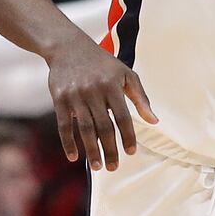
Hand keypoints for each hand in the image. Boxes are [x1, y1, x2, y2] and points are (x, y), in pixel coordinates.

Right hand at [47, 40, 157, 170]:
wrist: (69, 47)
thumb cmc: (103, 63)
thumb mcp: (126, 74)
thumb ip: (140, 98)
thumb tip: (154, 121)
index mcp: (113, 85)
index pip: (123, 116)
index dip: (127, 135)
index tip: (131, 152)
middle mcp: (94, 91)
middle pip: (104, 126)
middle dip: (110, 149)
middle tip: (114, 167)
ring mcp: (75, 95)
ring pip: (85, 128)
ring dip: (91, 150)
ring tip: (99, 166)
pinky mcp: (59, 99)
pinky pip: (64, 125)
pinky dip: (68, 142)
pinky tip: (74, 156)